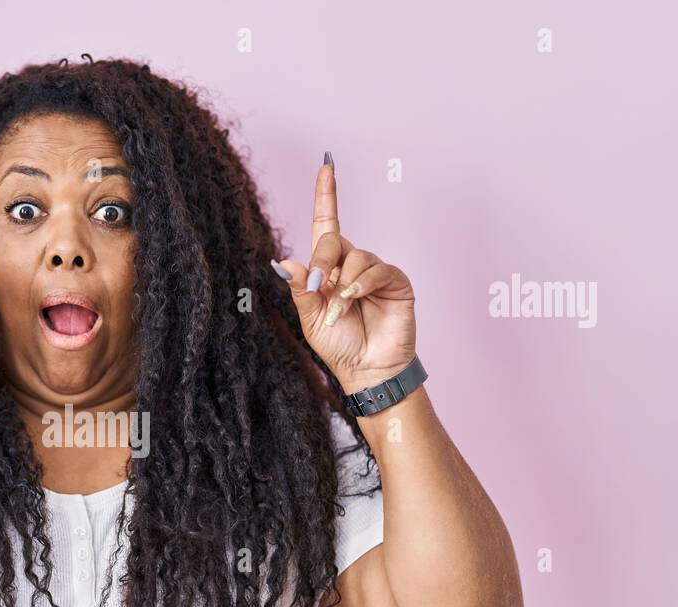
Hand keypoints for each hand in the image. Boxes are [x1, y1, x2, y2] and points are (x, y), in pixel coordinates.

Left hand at [271, 157, 416, 394]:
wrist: (365, 369)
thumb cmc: (338, 344)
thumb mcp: (310, 317)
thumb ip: (299, 288)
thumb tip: (282, 262)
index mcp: (327, 269)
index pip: (325, 224)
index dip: (326, 195)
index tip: (326, 166)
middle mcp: (350, 264)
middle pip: (334, 240)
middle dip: (323, 261)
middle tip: (318, 286)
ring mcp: (374, 271)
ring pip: (356, 256)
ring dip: (343, 285)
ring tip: (339, 310)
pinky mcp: (395, 281)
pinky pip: (377, 268)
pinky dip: (361, 284)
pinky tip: (354, 299)